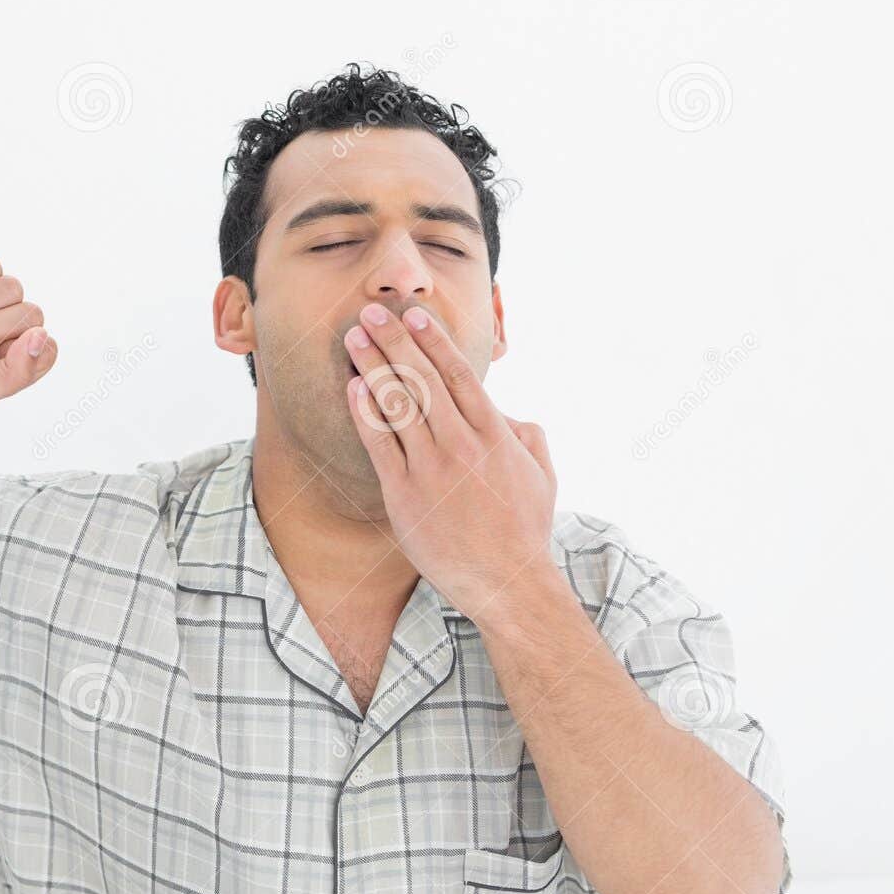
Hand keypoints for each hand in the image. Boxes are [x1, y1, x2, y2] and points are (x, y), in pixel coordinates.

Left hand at [343, 301, 558, 625]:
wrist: (507, 582)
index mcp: (495, 434)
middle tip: (372, 312)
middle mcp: (462, 444)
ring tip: (354, 338)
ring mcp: (431, 469)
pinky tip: (353, 387)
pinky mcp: (405, 495)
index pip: (458, 374)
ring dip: (373, 366)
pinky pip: (380, 445)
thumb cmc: (525, 528)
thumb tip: (501, 408)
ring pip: (398, 405)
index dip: (433, 341)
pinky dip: (365, 413)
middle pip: (422, 379)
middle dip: (394, 341)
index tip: (415, 315)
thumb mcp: (541, 472)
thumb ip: (524, 433)